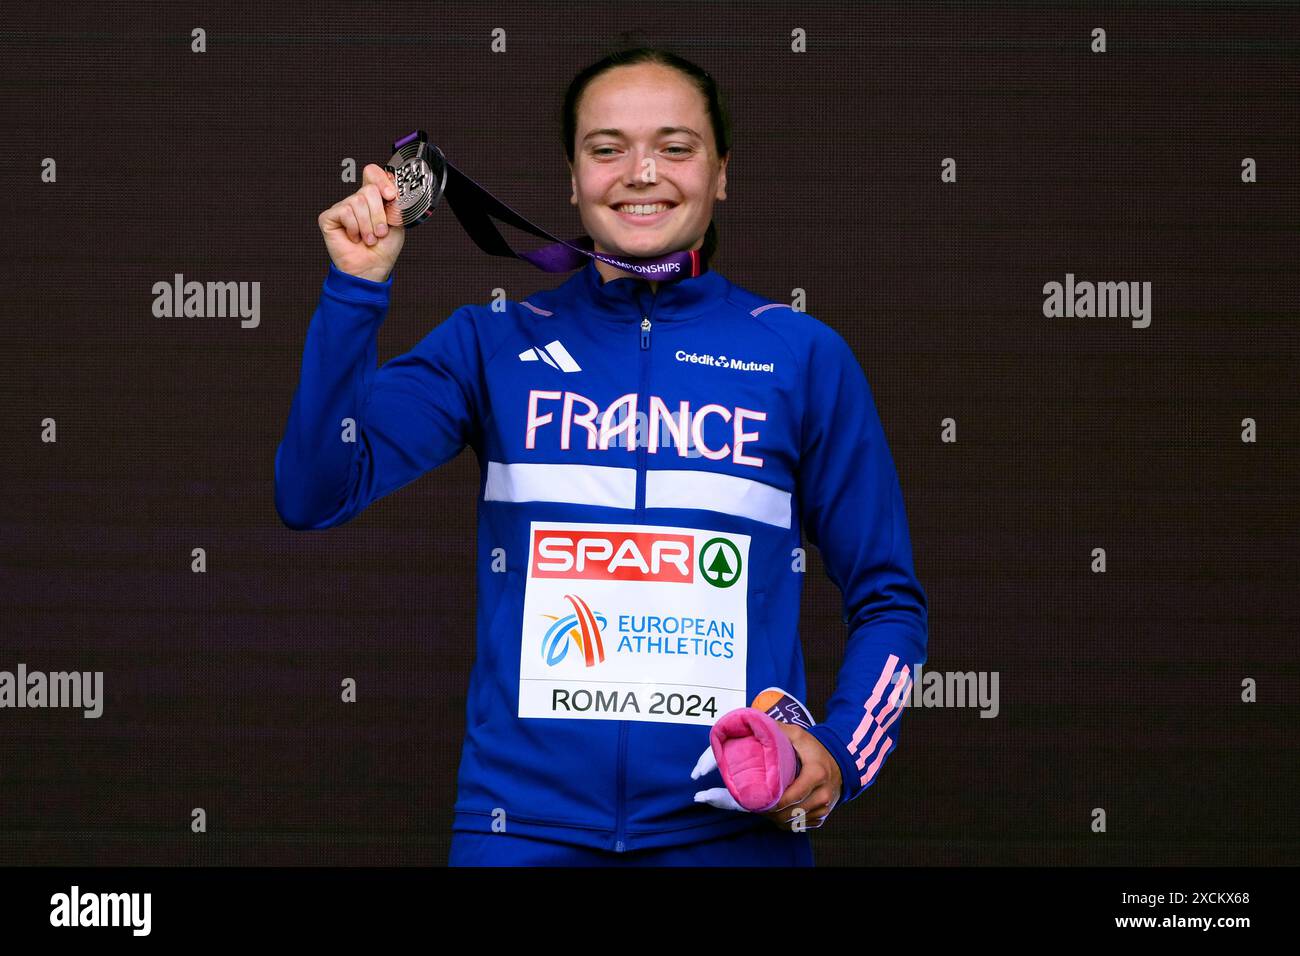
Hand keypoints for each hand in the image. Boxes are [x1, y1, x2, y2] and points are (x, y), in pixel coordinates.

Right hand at [318, 163, 405, 282]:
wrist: (372, 268)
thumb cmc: (384, 248)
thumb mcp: (397, 223)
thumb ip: (394, 203)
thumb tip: (392, 190)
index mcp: (373, 198)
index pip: (372, 173)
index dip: (382, 180)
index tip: (391, 196)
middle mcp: (356, 200)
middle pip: (368, 189)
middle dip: (379, 214)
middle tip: (380, 232)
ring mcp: (342, 208)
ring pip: (357, 201)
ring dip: (368, 225)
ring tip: (369, 239)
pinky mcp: (329, 217)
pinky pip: (345, 212)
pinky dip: (354, 228)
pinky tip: (354, 237)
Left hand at [759, 723, 841, 831]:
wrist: (839, 763)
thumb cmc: (813, 749)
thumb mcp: (797, 734)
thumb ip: (777, 730)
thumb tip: (753, 726)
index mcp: (817, 773)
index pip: (792, 796)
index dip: (773, 801)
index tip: (757, 797)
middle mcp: (823, 794)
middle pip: (790, 812)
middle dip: (770, 811)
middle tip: (755, 803)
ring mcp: (824, 808)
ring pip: (793, 822)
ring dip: (775, 818)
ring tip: (762, 807)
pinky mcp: (822, 817)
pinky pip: (799, 826)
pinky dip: (785, 822)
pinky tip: (775, 812)